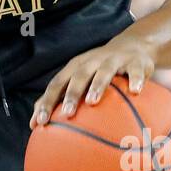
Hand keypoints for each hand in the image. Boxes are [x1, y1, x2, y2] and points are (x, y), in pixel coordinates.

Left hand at [30, 32, 156, 128]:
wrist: (133, 46)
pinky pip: (135, 71)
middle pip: (78, 76)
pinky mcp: (136, 62)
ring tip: (92, 101)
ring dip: (97, 85)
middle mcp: (92, 61)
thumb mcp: (78, 79)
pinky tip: (135, 92)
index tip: (40, 122)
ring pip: (104, 72)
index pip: (57, 84)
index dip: (47, 101)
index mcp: (76, 67)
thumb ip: (58, 99)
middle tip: (66, 114)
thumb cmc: (99, 69)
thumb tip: (34, 124)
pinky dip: (135, 80)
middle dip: (71, 94)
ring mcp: (114, 60)